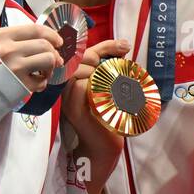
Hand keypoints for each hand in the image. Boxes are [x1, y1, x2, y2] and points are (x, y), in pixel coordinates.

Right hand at [0, 23, 66, 93]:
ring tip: (44, 72)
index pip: (34, 29)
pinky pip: (42, 81)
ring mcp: (15, 68)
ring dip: (51, 67)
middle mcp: (9, 50)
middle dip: (54, 53)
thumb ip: (11, 40)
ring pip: (48, 60)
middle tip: (55, 60)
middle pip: (45, 45)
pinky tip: (34, 84)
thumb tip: (39, 39)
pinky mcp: (21, 85)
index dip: (51, 34)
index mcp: (1, 37)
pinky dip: (42, 83)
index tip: (58, 41)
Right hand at [61, 38, 131, 193]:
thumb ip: (112, 71)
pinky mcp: (73, 111)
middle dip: (99, 53)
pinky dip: (90, 83)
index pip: (84, 54)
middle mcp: (69, 88)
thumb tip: (124, 48)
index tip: (125, 46)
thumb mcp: (112, 90)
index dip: (104, 45)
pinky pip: (77, 89)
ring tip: (111, 71)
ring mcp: (69, 99)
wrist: (105, 147)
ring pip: (75, 72)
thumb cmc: (110, 118)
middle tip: (121, 57)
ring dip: (94, 67)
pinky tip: (106, 85)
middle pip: (78, 59)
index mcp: (77, 80)